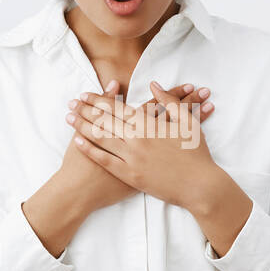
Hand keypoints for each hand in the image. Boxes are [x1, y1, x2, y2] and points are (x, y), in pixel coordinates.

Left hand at [67, 80, 217, 210]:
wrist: (200, 186)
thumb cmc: (196, 154)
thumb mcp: (187, 122)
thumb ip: (169, 101)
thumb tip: (153, 84)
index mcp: (149, 124)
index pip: (117, 107)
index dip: (99, 99)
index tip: (85, 94)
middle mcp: (137, 139)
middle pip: (104, 120)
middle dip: (85, 110)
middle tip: (71, 103)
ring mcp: (132, 158)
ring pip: (101, 138)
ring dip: (82, 126)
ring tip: (69, 118)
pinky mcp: (130, 176)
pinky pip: (105, 160)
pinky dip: (90, 150)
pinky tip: (77, 142)